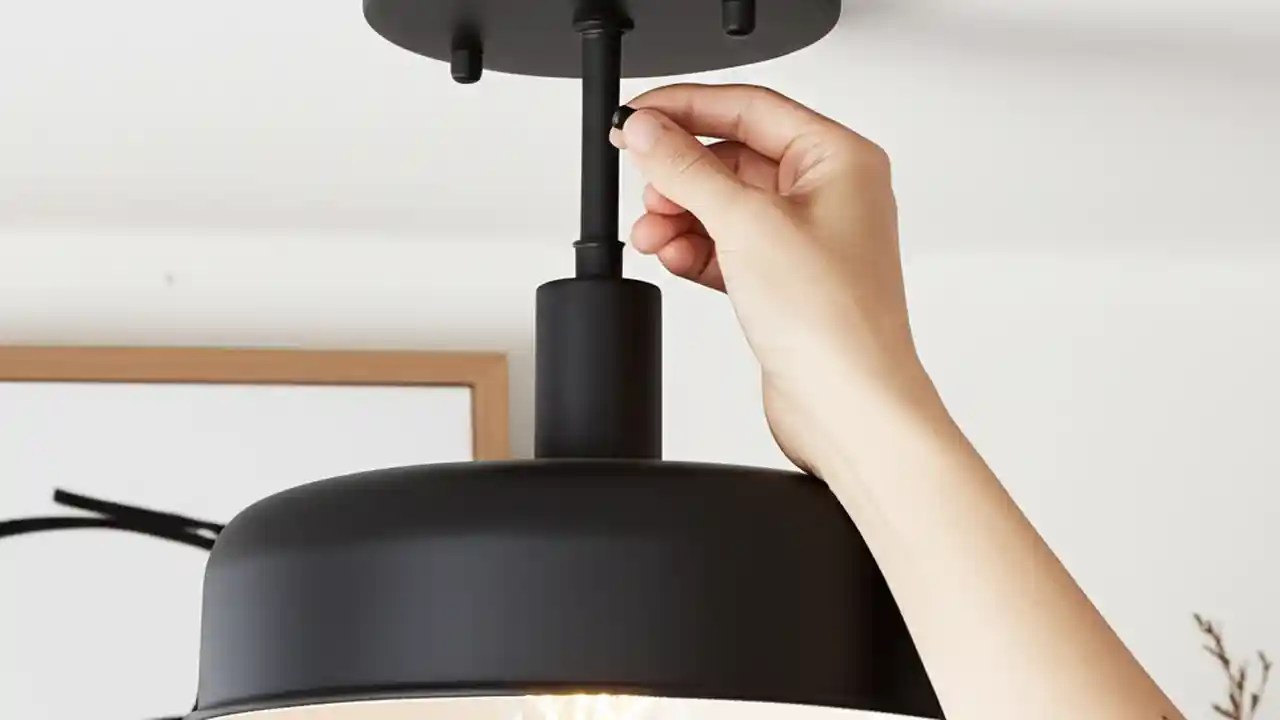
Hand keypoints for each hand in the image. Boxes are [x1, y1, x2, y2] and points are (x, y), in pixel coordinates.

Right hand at [611, 84, 940, 474]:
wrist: (849, 406)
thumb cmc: (835, 321)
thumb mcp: (747, 225)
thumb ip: (688, 170)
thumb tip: (651, 131)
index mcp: (840, 160)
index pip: (749, 108)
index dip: (686, 107)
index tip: (639, 116)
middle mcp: (828, 195)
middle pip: (732, 157)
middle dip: (680, 174)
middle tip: (644, 185)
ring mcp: (806, 241)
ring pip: (724, 205)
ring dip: (681, 215)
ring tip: (653, 233)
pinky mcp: (784, 282)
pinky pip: (727, 247)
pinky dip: (696, 250)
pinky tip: (675, 257)